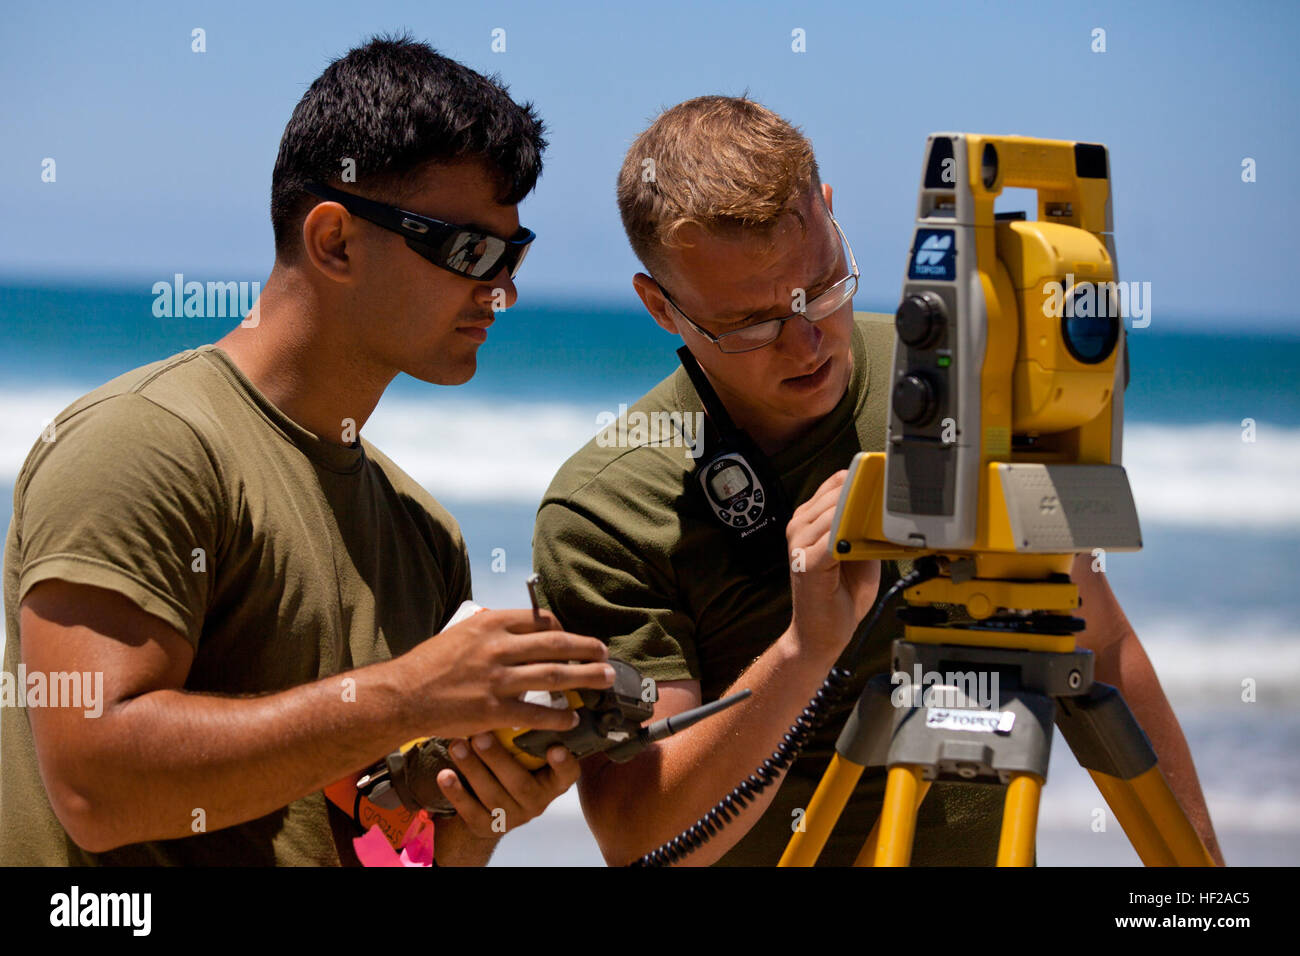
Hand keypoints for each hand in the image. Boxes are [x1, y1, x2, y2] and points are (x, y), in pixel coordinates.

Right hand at [400, 608, 612, 739]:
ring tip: (604, 680)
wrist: (402, 695)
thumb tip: (523, 630)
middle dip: (588, 649)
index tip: (575, 639)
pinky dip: (558, 716)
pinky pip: (537, 713)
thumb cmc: (430, 664)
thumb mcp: (461, 632)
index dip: (566, 630)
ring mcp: (498, 679)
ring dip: (586, 677)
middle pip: (558, 644)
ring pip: (555, 676)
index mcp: (491, 623)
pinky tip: (571, 719)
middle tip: (605, 655)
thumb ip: (493, 631)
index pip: (542, 621)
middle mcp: (498, 647)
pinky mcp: (494, 710)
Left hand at [436, 734, 578, 837]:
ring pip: (493, 797)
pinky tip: (445, 775)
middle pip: (521, 784)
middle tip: (480, 735)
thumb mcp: (526, 748)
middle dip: (498, 759)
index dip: (564, 764)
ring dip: (473, 769)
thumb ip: (530, 725)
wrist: (485, 803)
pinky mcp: (486, 828)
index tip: (556, 748)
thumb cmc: (511, 760)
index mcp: (553, 780)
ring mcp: (512, 817)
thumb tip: (526, 680)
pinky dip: (457, 793)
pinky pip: (471, 813)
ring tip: (457, 745)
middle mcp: (537, 801)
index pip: (567, 774)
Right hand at [786, 470, 880, 655]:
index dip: (865, 478)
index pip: (837, 481)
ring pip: (838, 512)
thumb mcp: (860, 550)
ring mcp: (799, 542)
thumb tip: (893, 507)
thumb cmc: (841, 592)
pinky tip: (871, 544)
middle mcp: (800, 525)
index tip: (890, 481)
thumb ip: (867, 526)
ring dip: (866, 517)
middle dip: (870, 496)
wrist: (822, 633)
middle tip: (897, 503)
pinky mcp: (806, 561)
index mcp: (810, 517)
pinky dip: (857, 538)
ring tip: (888, 525)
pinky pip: (834, 538)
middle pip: (839, 492)